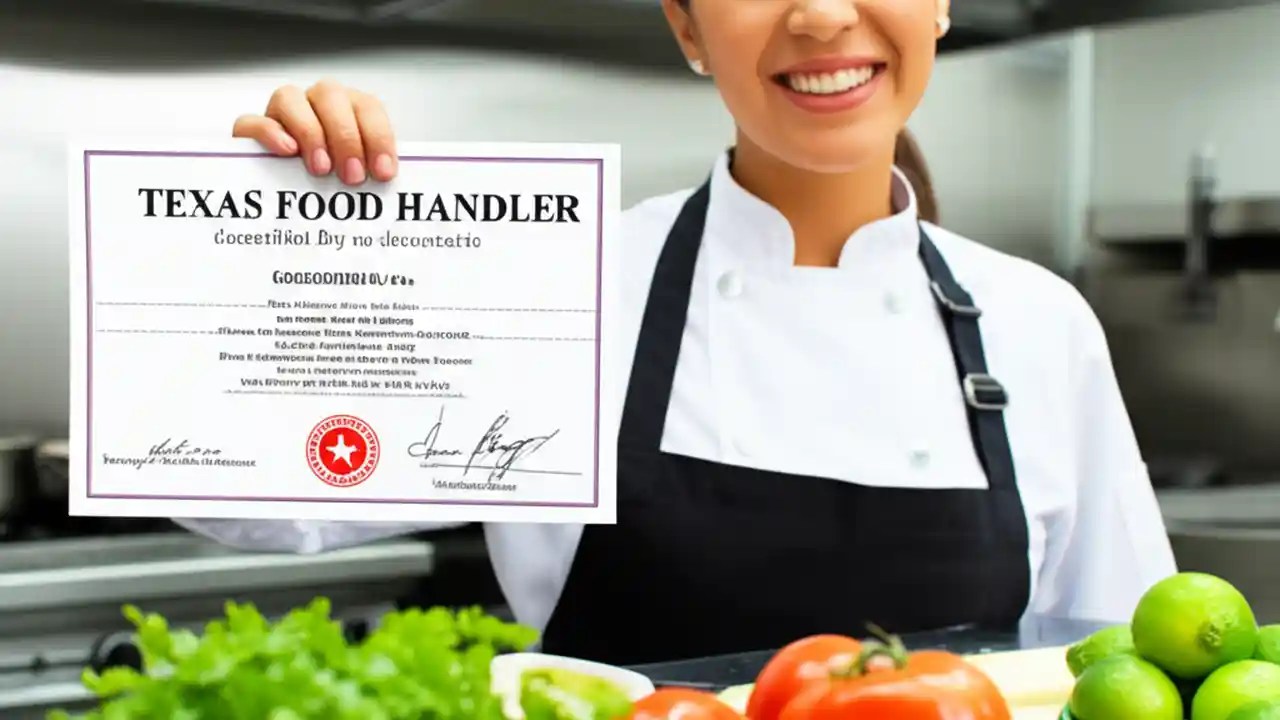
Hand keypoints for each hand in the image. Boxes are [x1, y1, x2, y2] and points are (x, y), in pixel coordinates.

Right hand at [232, 78, 397, 185]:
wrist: (284, 198)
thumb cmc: (331, 183)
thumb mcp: (357, 177)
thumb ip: (372, 172)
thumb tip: (387, 183)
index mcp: (348, 109)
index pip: (368, 107)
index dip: (378, 137)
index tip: (383, 172)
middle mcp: (315, 103)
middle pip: (330, 95)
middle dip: (346, 137)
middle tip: (352, 176)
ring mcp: (281, 113)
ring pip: (289, 98)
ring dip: (310, 132)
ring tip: (321, 168)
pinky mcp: (250, 131)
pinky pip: (253, 121)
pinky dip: (271, 133)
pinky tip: (288, 152)